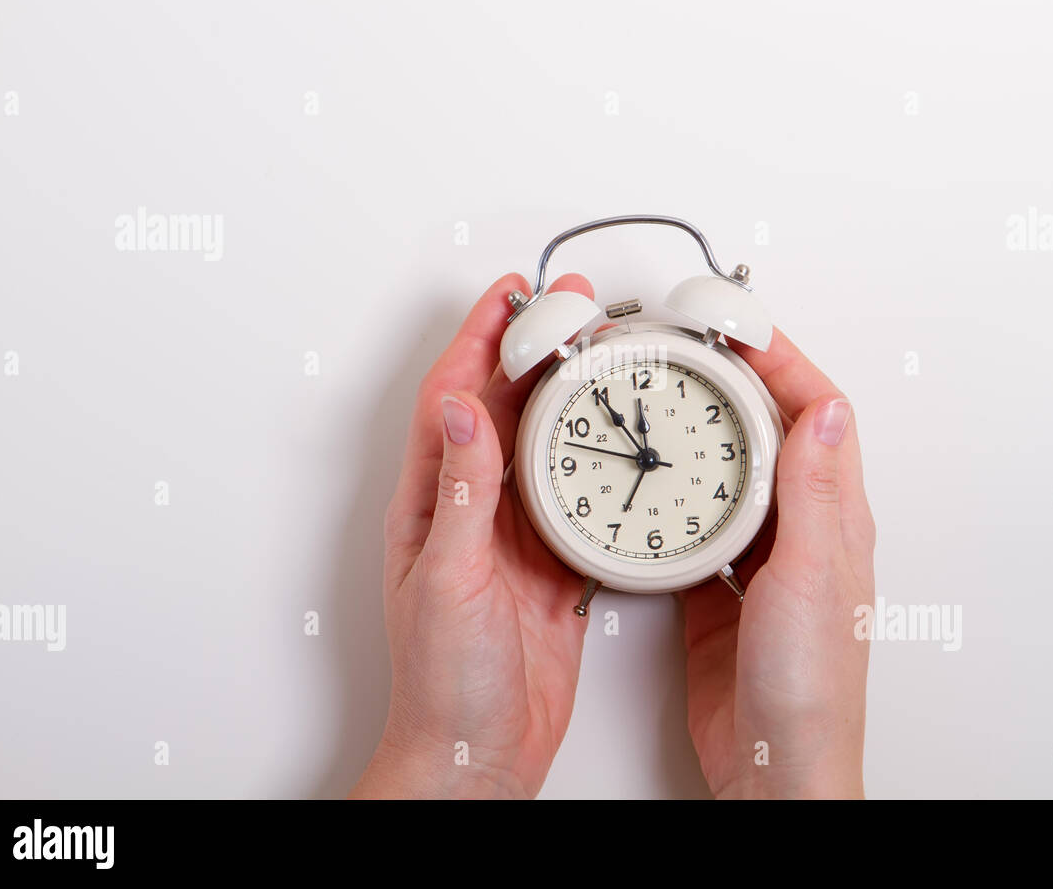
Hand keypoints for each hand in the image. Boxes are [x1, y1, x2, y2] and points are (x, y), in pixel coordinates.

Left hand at [351, 272, 595, 798]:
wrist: (480, 756)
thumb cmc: (445, 684)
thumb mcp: (450, 579)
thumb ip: (463, 492)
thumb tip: (459, 407)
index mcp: (434, 505)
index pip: (451, 399)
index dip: (478, 340)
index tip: (510, 295)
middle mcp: (471, 512)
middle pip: (501, 409)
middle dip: (530, 350)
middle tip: (569, 308)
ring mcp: (513, 538)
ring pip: (542, 446)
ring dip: (566, 397)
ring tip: (597, 355)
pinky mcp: (551, 567)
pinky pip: (577, 498)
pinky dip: (598, 464)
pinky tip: (618, 445)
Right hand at [682, 329, 875, 798]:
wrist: (775, 764)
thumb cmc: (810, 686)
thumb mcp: (811, 574)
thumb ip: (813, 491)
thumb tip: (826, 409)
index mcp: (833, 519)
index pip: (817, 413)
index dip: (782, 361)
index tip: (737, 329)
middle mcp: (800, 534)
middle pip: (771, 433)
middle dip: (736, 382)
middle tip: (693, 349)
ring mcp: (759, 562)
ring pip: (731, 475)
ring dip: (704, 433)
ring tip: (669, 399)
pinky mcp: (720, 592)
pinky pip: (694, 526)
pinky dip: (674, 496)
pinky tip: (651, 488)